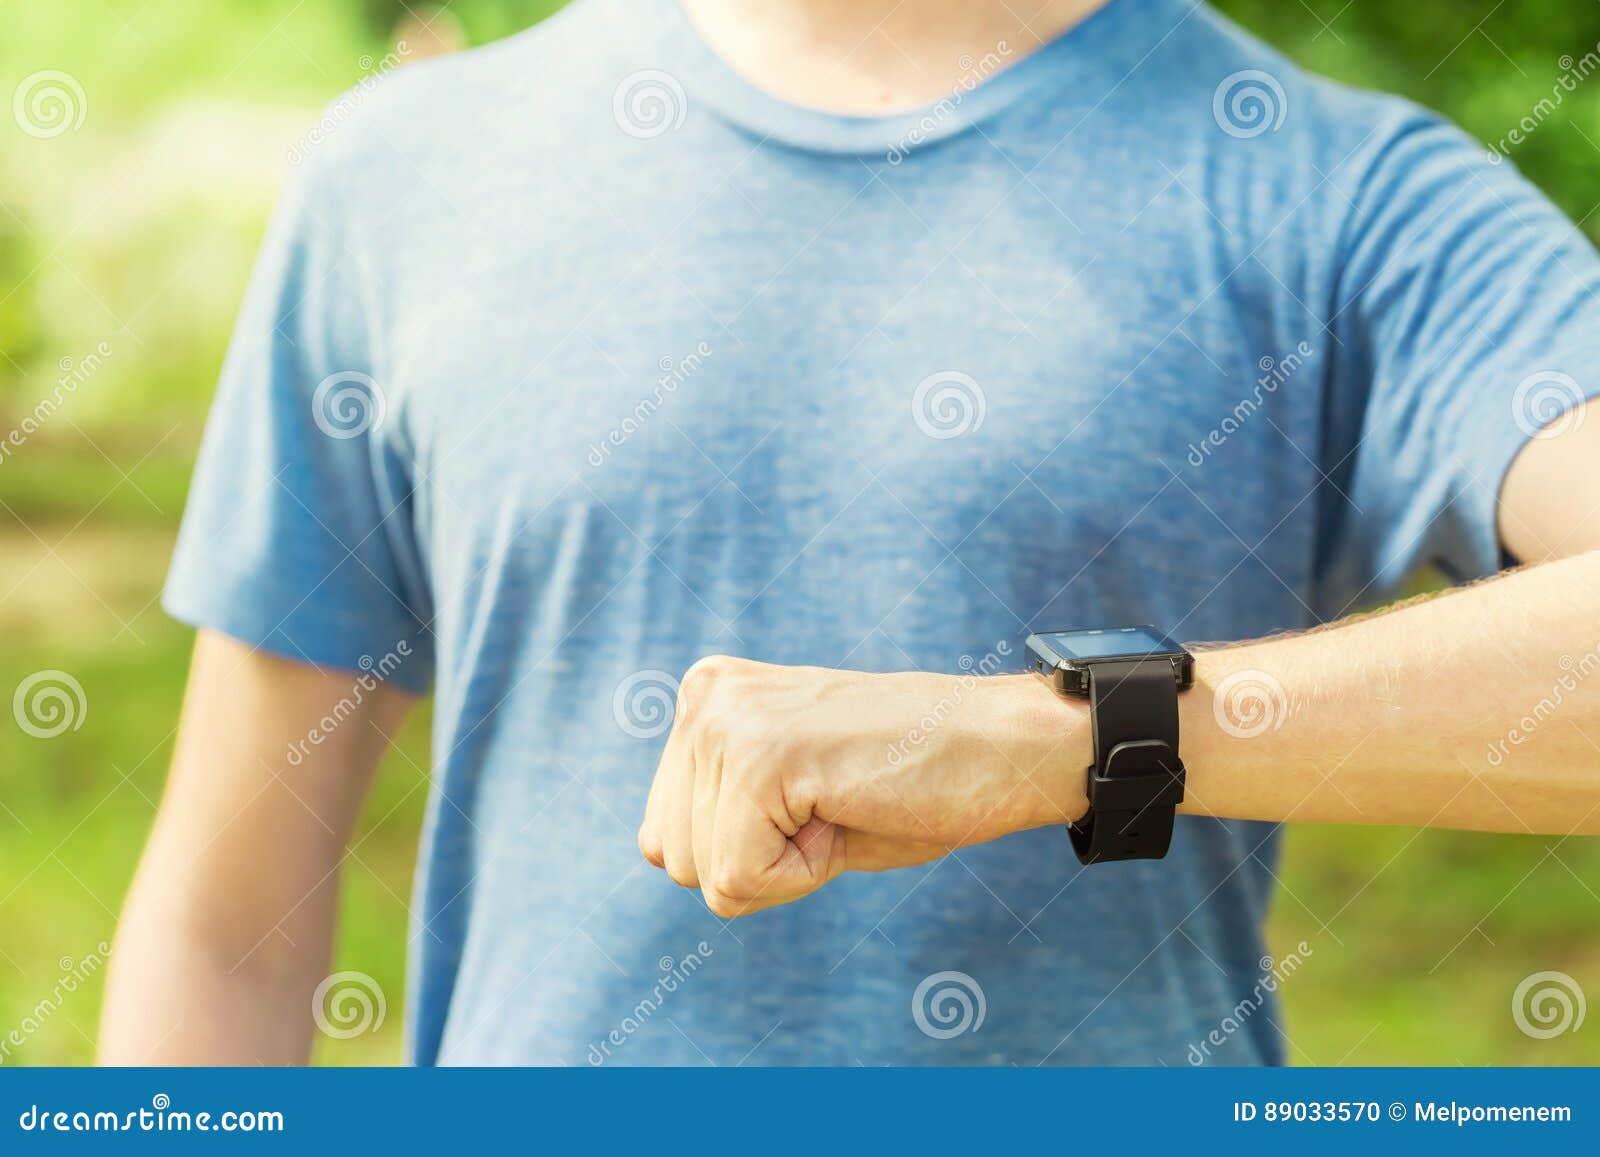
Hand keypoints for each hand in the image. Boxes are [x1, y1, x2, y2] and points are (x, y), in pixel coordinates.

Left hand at [636, 656, 1085, 916]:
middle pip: (675, 859)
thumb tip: (654, 853)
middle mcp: (703, 697)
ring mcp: (726, 722)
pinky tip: (851, 810)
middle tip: (837, 802)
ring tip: (844, 801)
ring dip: (785, 866)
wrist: (1009, 747)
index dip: (751, 850)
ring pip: (706, 875)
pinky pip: (740, 880)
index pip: (666, 838)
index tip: (820, 801)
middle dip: (759, 861)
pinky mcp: (759, 758)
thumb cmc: (916, 778)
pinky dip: (805, 874)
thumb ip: (720, 807)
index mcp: (706, 697)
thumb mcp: (794, 791)